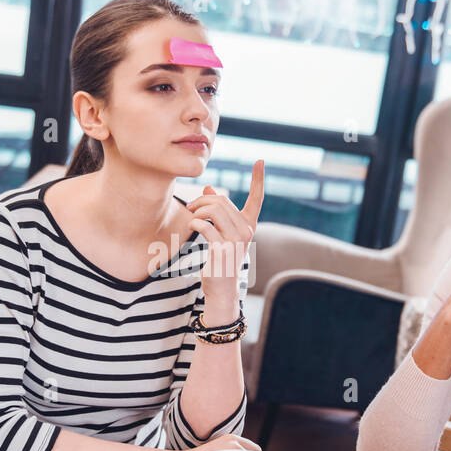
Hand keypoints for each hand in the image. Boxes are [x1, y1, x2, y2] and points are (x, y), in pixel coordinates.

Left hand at [185, 160, 264, 320]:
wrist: (221, 288)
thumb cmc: (220, 260)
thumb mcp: (220, 233)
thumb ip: (216, 212)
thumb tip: (207, 187)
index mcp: (249, 225)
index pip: (257, 198)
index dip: (258, 179)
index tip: (260, 161)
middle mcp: (246, 231)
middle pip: (222, 201)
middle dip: (203, 200)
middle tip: (191, 207)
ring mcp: (236, 240)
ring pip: (214, 210)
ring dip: (197, 209)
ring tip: (190, 216)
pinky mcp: (223, 249)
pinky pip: (205, 226)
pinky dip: (195, 222)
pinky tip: (192, 225)